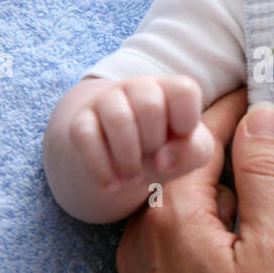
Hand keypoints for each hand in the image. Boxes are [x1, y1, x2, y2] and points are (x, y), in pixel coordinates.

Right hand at [68, 74, 214, 190]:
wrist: (120, 164)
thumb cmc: (164, 152)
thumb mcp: (190, 154)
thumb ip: (194, 152)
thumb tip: (163, 159)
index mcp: (170, 90)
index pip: (184, 90)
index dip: (187, 119)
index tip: (181, 137)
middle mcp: (137, 88)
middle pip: (150, 105)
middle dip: (154, 141)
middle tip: (152, 159)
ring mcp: (106, 101)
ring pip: (118, 119)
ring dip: (129, 159)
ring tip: (133, 179)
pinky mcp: (80, 122)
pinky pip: (87, 138)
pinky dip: (102, 168)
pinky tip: (112, 184)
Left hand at [115, 89, 273, 272]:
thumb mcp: (271, 253)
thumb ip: (265, 179)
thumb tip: (261, 116)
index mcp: (172, 211)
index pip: (203, 132)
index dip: (236, 104)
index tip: (265, 84)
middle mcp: (142, 233)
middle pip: (188, 166)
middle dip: (230, 146)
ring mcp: (137, 271)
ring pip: (181, 207)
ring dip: (218, 191)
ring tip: (264, 188)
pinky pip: (174, 244)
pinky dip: (205, 229)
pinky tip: (237, 247)